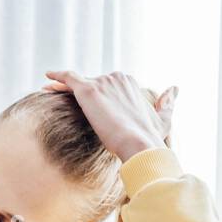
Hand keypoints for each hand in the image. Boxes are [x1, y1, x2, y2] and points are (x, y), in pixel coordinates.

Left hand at [41, 70, 176, 161]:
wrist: (140, 145)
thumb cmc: (151, 138)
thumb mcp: (163, 119)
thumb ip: (167, 103)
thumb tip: (175, 88)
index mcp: (130, 83)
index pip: (105, 87)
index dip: (94, 95)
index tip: (85, 103)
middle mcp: (116, 77)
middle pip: (90, 84)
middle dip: (77, 93)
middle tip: (59, 97)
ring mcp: (103, 82)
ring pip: (77, 84)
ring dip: (62, 87)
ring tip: (48, 91)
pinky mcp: (89, 90)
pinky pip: (69, 78)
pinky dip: (57, 76)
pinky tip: (46, 77)